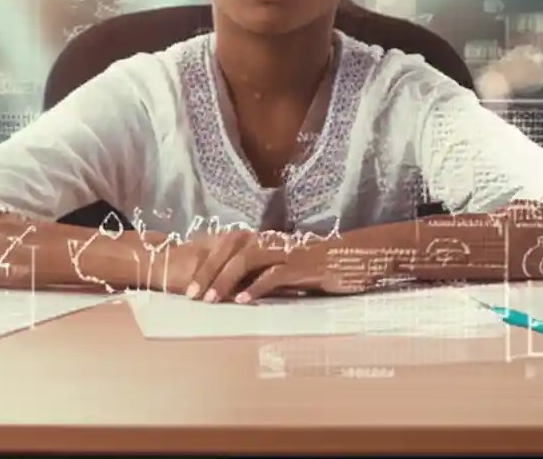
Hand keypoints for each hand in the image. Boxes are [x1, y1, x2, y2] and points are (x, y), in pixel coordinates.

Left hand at [183, 230, 365, 303]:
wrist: (354, 257)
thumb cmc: (318, 266)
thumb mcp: (284, 269)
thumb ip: (261, 274)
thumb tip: (234, 290)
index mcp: (263, 241)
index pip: (226, 248)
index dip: (205, 265)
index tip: (189, 288)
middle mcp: (270, 242)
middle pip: (229, 251)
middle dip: (207, 273)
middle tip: (191, 297)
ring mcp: (285, 253)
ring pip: (246, 260)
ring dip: (225, 280)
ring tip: (211, 300)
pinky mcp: (302, 266)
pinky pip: (274, 275)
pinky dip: (257, 287)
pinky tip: (243, 301)